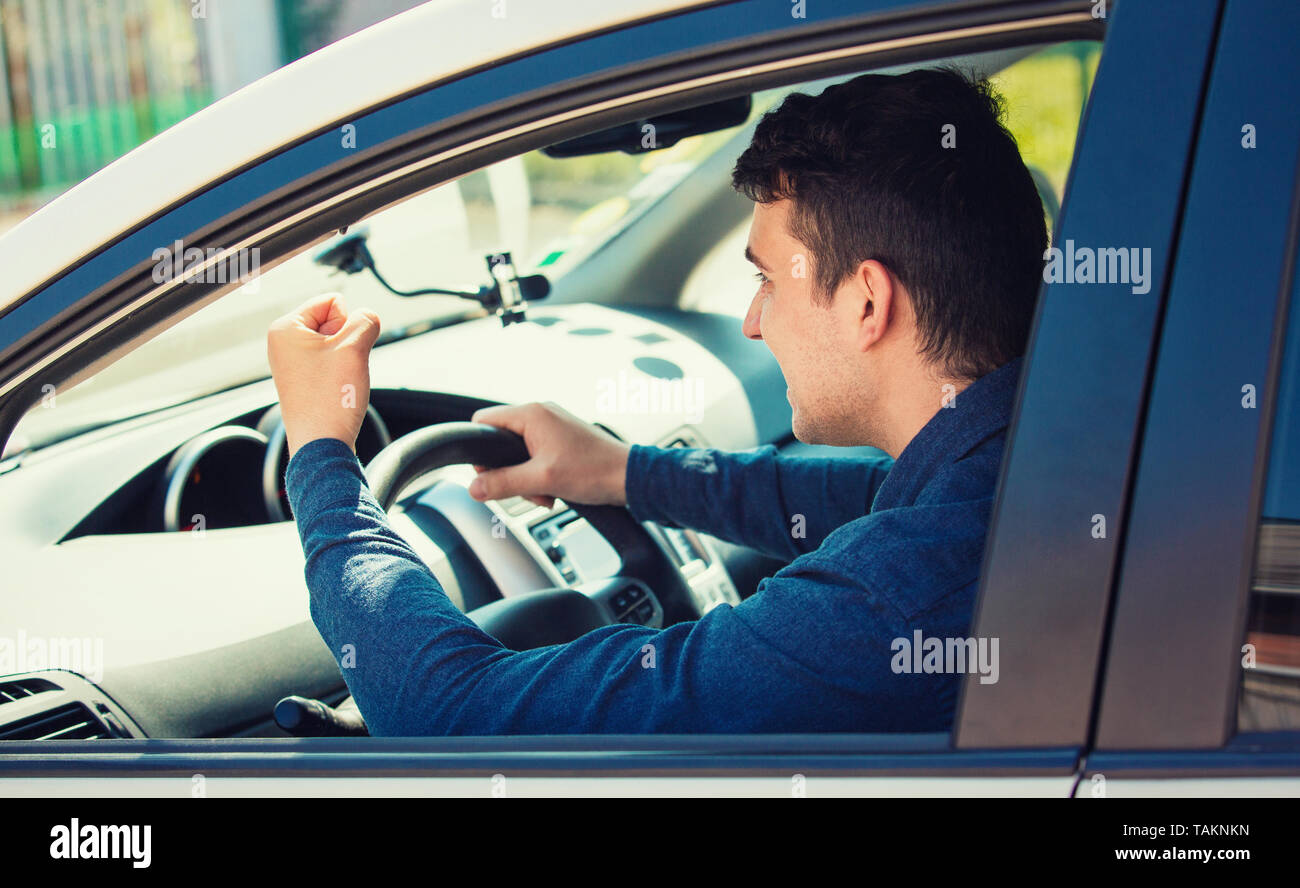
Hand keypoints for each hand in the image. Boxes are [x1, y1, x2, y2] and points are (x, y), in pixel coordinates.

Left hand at [267, 294, 380, 458]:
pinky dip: (341, 372)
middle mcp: (283, 342)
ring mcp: (291, 362)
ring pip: (336, 343)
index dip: (348, 323)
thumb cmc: (331, 399)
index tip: (340, 352)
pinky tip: (336, 390)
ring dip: (347, 357)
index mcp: (285, 328)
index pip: (332, 301)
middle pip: (333, 320)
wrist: (322, 445)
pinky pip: (331, 361)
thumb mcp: (354, 348)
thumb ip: (366, 320)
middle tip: (340, 369)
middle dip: (347, 340)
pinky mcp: (302, 379)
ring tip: (338, 381)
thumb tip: (367, 318)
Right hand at [468, 402, 629, 507]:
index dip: (480, 451)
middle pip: (500, 442)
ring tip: (545, 492)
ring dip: (526, 479)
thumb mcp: (542, 480)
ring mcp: (552, 426)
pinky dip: (539, 476)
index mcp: (532, 415)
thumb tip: (473, 488)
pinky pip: (535, 457)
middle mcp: (540, 415)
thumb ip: (503, 483)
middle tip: (525, 490)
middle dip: (507, 472)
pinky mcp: (561, 440)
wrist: (628, 477)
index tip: (490, 475)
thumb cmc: (594, 471)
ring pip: (518, 454)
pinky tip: (553, 490)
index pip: (483, 422)